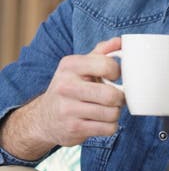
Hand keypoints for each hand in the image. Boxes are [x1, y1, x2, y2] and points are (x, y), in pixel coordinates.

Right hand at [0, 38, 125, 158]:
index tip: (114, 77)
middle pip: (112, 95)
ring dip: (115, 113)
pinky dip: (110, 126)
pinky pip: (108, 128)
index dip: (118, 73)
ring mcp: (68, 109)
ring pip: (112, 113)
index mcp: (70, 65)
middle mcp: (66, 86)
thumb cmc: (70, 88)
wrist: (45, 117)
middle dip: (119, 98)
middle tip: (115, 98)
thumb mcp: (80, 66)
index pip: (107, 65)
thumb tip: (121, 42)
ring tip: (106, 110)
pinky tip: (101, 121)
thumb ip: (101, 52)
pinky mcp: (74, 129)